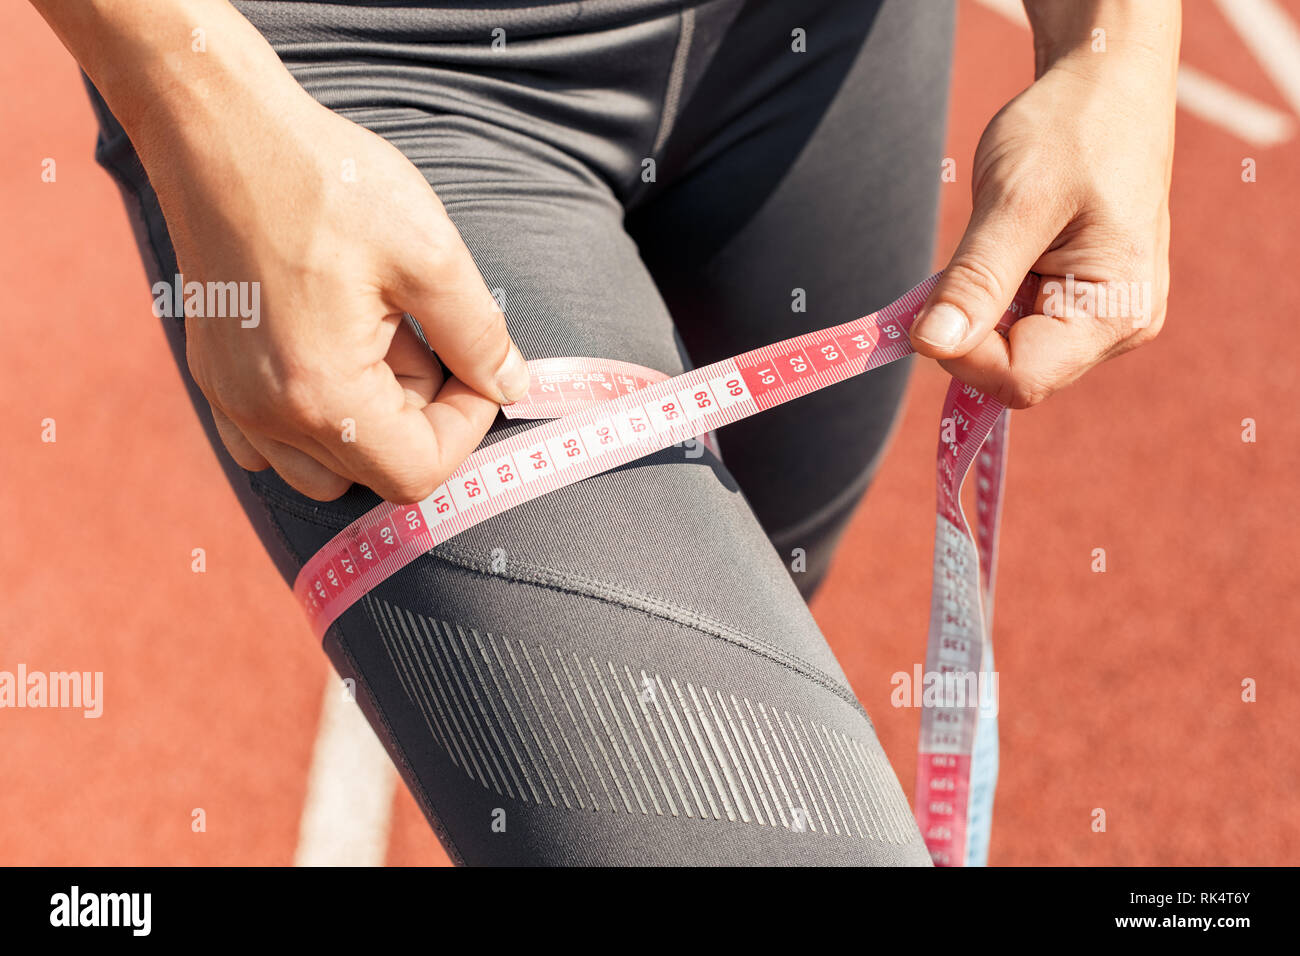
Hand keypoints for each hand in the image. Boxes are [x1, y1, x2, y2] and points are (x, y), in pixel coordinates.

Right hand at [136, 68, 527, 502]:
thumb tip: (510, 386)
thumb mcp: (431, 253)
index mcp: (322, 392)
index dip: (466, 426)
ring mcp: (232, 401)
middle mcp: (267, 415)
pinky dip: (318, 420)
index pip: (418, 471)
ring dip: (372, 424)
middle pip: (374, 473)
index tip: (474, 367)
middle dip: (420, 421)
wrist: (220, 131)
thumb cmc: (325, 181)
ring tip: (380, 341)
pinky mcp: (216, 378)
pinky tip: (334, 350)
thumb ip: (478, 335)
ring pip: (324, 468)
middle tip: (423, 340)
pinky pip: (274, 444)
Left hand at [910, 42, 1175, 408]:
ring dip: (981, 309)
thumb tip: (931, 346)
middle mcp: (1118, 329)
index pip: (1019, 379)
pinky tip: (1006, 249)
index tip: (931, 304)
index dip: (963, 354)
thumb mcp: (1016, 200)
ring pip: (1008, 353)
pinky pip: (1015, 327)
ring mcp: (1101, 320)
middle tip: (970, 255)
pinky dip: (990, 299)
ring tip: (1001, 241)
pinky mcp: (1079, 304)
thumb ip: (976, 280)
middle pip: (1014, 372)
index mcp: (1117, 312)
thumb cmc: (1072, 129)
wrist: (1105, 85)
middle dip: (973, 329)